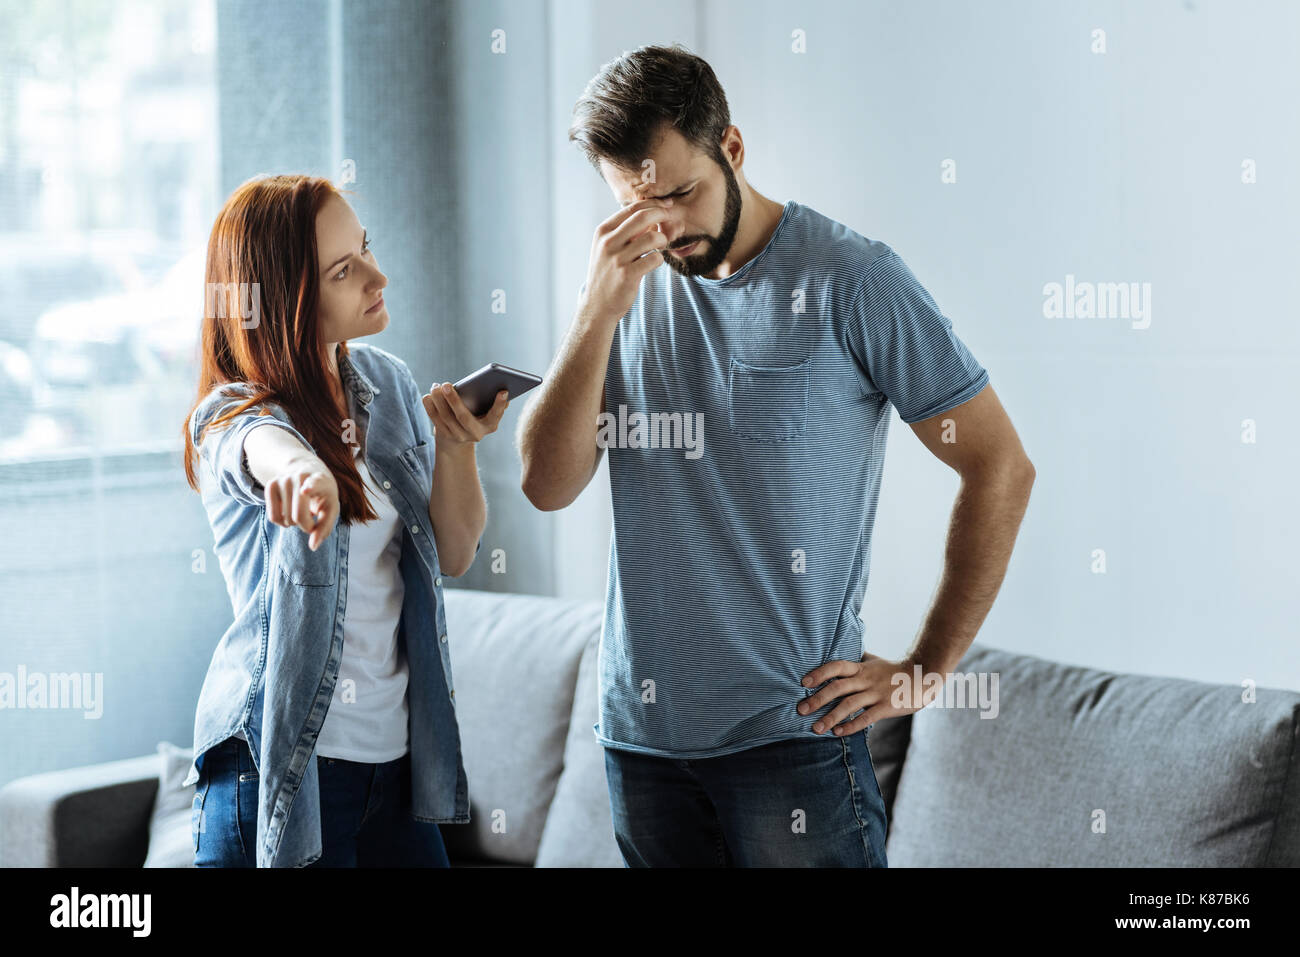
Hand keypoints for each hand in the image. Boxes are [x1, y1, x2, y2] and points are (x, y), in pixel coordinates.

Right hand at [264, 457, 338, 550]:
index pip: (314, 483)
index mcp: (321, 480)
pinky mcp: (270, 485)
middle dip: (306, 525)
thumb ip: (324, 528)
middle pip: (298, 516)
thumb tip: (313, 547)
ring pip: (285, 519)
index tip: (305, 491)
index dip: (310, 487)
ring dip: (295, 523)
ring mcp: (283, 479)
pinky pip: (273, 517)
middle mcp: (301, 477)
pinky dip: (282, 522)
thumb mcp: (330, 508)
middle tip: (312, 516)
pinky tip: (289, 511)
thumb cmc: (323, 494)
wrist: (306, 469)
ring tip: (301, 509)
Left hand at [423, 382, 507, 444]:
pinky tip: (427, 396)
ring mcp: (459, 436)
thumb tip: (498, 385)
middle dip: (454, 401)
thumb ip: (490, 399)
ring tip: (435, 386)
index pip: (495, 415)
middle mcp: (476, 433)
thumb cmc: (477, 414)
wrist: (461, 436)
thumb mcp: (486, 410)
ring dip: (439, 401)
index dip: (500, 404)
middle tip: (446, 384)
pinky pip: (436, 420)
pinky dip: (430, 407)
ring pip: (446, 418)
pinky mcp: (445, 435)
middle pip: (464, 417)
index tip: (503, 391)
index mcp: (490, 425)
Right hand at [578, 197, 673, 323]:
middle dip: (663, 215)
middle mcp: (608, 242)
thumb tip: (655, 213)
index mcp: (603, 231)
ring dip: (663, 240)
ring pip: (652, 238)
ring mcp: (617, 259)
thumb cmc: (608, 272)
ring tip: (661, 246)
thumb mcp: (609, 247)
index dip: (654, 204)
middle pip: (643, 217)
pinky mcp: (627, 275)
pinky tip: (655, 262)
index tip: (667, 205)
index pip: (632, 208)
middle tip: (672, 222)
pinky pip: (655, 259)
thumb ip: (628, 231)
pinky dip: (660, 259)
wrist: (597, 305)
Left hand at [796, 653, 942, 735]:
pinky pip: (866, 718)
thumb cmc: (894, 670)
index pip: (836, 666)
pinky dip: (851, 726)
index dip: (819, 673)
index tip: (803, 683)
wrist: (924, 675)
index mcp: (861, 667)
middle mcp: (866, 679)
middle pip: (838, 687)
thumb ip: (856, 659)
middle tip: (801, 710)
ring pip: (849, 705)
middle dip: (817, 699)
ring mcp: (876, 693)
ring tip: (816, 728)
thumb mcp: (874, 661)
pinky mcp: (887, 707)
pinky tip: (838, 733)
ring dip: (830, 717)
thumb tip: (838, 651)